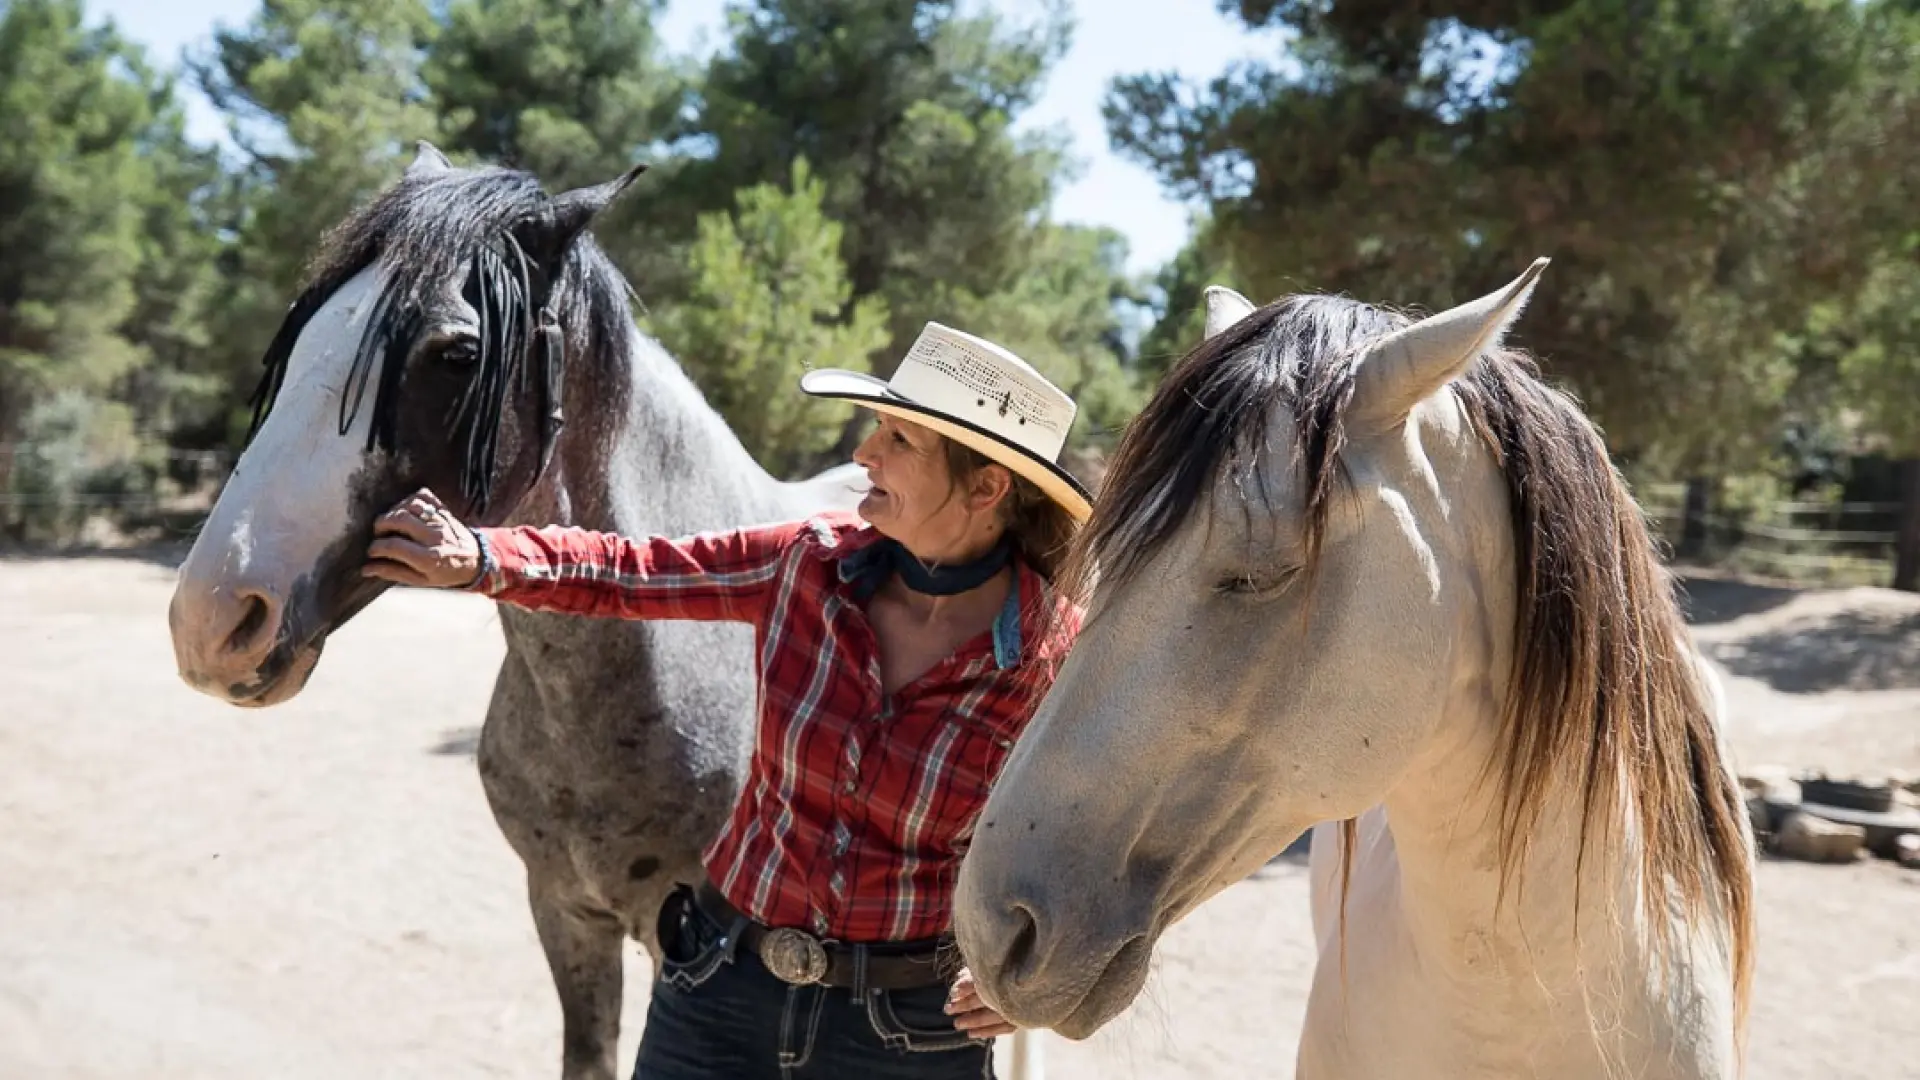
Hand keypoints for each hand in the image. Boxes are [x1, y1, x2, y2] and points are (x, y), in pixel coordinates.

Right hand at [362, 488, 484, 588]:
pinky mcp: (443, 510)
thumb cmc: (445, 573)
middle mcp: (435, 536)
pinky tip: (405, 510)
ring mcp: (440, 520)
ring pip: (411, 505)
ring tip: (390, 522)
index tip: (371, 550)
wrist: (475, 560)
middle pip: (401, 519)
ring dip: (395, 511)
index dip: (376, 547)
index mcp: (429, 558)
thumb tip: (366, 569)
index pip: (395, 545)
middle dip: (382, 524)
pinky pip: (424, 495)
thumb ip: (394, 573)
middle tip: (378, 533)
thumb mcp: (420, 581)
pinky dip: (410, 499)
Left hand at [945, 966, 1017, 1039]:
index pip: (981, 980)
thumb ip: (978, 971)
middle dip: (963, 1004)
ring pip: (990, 1016)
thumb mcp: (996, 965)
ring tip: (957, 1024)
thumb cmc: (1014, 970)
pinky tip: (972, 1034)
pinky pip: (1002, 1029)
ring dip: (972, 1021)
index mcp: (1004, 973)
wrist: (1044, 982)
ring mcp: (1016, 1006)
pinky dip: (986, 1032)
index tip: (954, 991)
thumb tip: (959, 979)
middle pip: (982, 998)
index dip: (966, 986)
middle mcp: (1010, 991)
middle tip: (948, 1009)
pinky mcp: (1021, 1018)